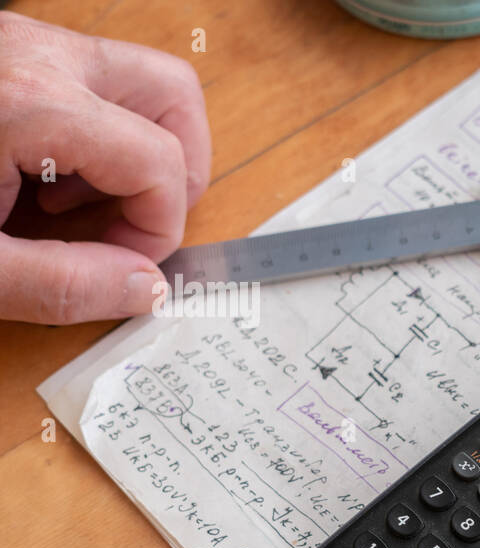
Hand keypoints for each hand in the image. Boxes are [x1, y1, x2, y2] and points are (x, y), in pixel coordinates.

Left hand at [0, 12, 209, 323]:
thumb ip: (62, 286)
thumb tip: (146, 289)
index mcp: (28, 103)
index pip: (159, 163)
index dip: (158, 230)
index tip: (121, 266)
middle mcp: (33, 55)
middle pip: (171, 94)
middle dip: (178, 169)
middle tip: (139, 221)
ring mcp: (18, 42)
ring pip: (136, 80)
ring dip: (134, 148)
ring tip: (75, 200)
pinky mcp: (5, 49)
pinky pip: (86, 78)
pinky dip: (90, 130)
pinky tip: (37, 174)